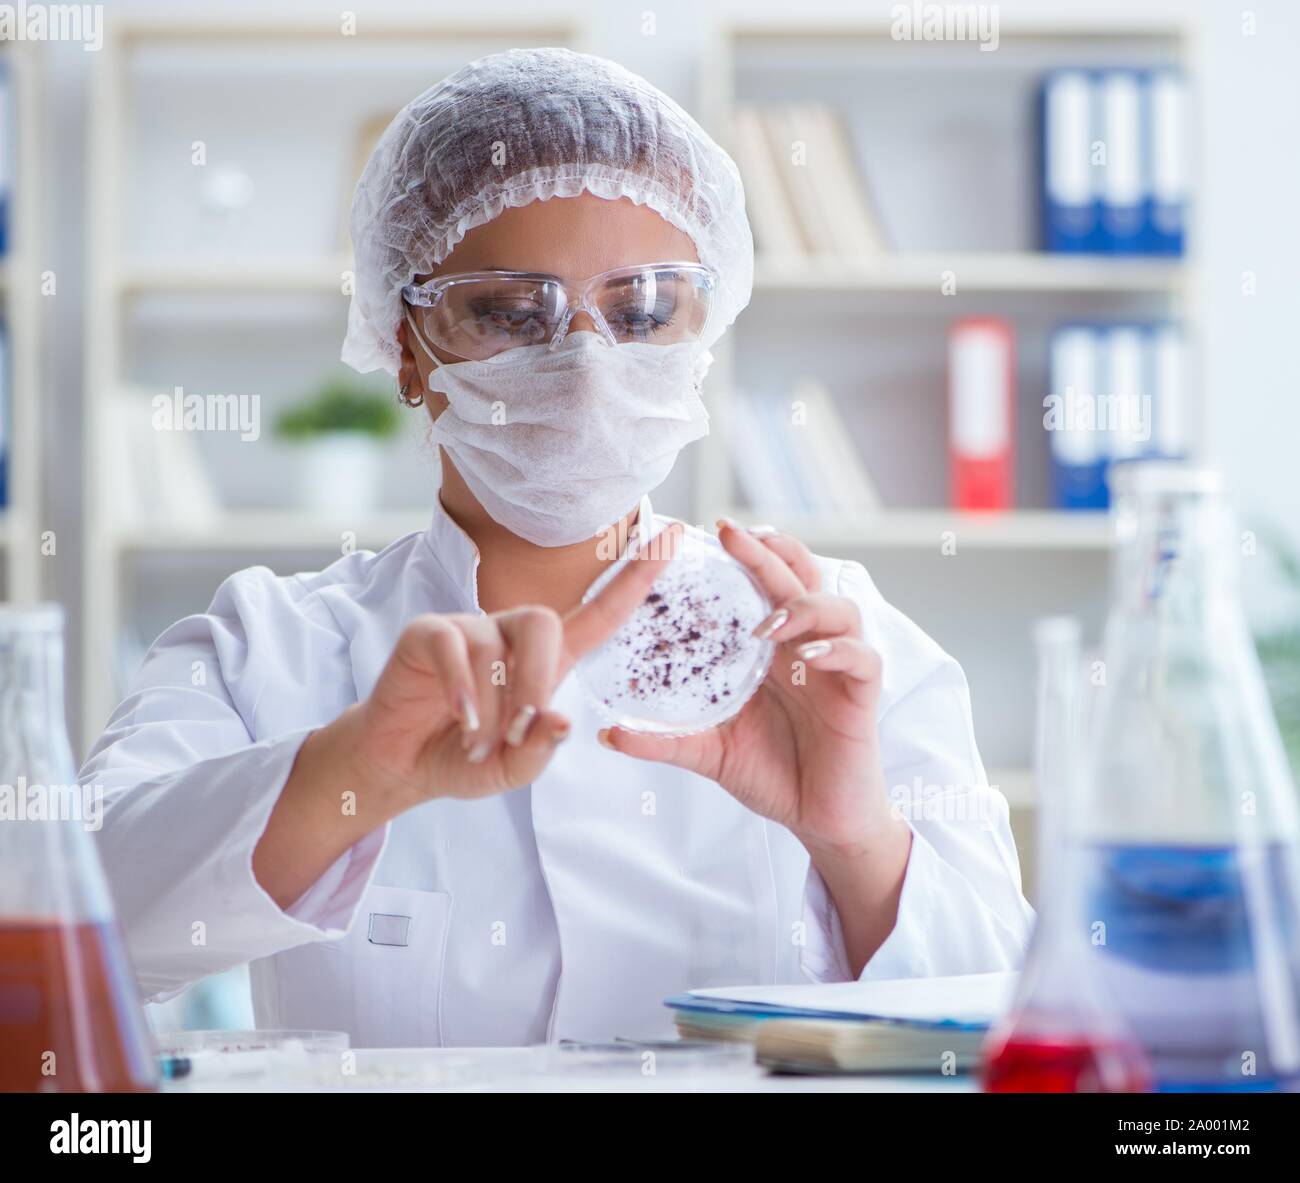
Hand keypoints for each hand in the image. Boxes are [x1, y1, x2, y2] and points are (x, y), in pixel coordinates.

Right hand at [352, 522, 683, 805]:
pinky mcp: (428, 633)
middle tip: (519, 730)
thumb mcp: (512, 768)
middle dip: (536, 680)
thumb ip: (539, 751)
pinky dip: (460, 689)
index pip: (600, 613)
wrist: (400, 766)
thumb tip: (559, 719)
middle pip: (546, 622)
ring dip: (491, 705)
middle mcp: (511, 634)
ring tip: (475, 743)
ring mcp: (468, 629)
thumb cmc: (463, 757)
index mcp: (547, 660)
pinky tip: (459, 719)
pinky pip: (454, 648)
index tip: (673, 536)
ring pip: (497, 646)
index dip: (636, 577)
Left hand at [598, 521, 897, 857]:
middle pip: (797, 580)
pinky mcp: (861, 697)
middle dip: (766, 553)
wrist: (818, 819)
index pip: (764, 585)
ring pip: (839, 609)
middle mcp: (806, 649)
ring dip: (803, 605)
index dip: (743, 556)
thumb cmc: (773, 774)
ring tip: (768, 621)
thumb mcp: (711, 752)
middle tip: (729, 533)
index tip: (705, 534)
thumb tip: (607, 734)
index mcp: (773, 651)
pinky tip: (809, 657)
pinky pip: (863, 659)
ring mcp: (838, 669)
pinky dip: (839, 651)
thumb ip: (667, 739)